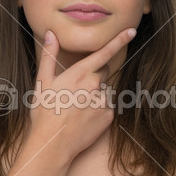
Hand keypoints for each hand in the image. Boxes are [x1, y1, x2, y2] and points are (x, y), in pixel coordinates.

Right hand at [29, 27, 136, 160]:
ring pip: (104, 91)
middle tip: (75, 91)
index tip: (131, 31)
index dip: (119, 40)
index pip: (104, 53)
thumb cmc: (45, 112)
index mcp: (80, 73)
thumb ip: (50, 56)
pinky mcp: (109, 116)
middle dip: (93, 76)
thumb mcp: (43, 82)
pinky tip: (83, 118)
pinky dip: (98, 110)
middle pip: (103, 72)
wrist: (53, 143)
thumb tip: (51, 34)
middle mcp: (95, 85)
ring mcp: (103, 101)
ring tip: (77, 108)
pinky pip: (107, 107)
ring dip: (95, 95)